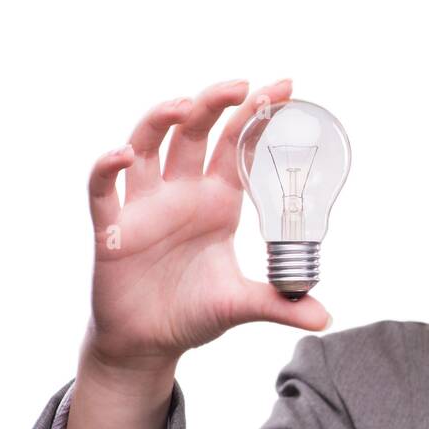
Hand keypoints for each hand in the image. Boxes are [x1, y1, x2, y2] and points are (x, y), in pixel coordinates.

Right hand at [82, 77, 330, 368]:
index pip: (236, 145)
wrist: (147, 344)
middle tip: (242, 85)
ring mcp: (144, 206)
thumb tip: (326, 318)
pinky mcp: (111, 228)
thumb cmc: (191, 313)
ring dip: (161, 119)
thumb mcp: (240, 306)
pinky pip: (102, 190)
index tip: (284, 88)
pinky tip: (121, 155)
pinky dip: (106, 168)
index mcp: (216, 201)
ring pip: (146, 145)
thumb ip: (281, 305)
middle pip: (192, 131)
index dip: (256, 115)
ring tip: (185, 105)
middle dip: (214, 103)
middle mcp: (180, 193)